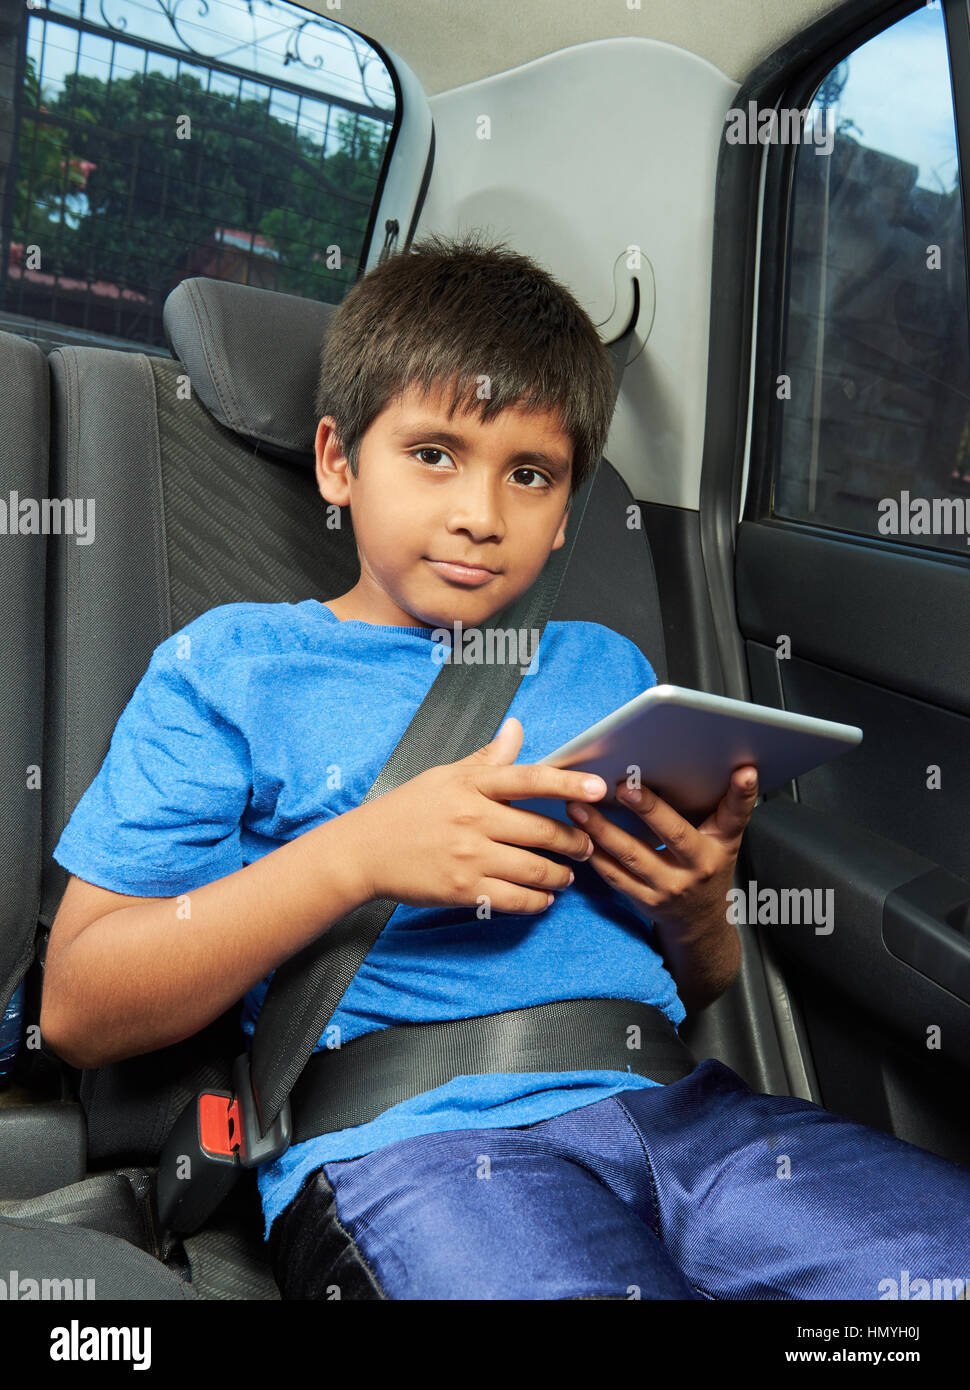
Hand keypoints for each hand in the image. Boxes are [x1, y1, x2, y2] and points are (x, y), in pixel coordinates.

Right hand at [348, 718, 603, 915]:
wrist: (363, 851)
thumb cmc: (406, 810)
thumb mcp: (444, 776)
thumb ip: (487, 758)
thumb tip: (517, 728)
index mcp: (471, 786)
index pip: (529, 779)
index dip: (567, 783)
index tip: (598, 787)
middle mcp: (473, 819)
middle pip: (542, 831)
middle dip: (574, 842)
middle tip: (585, 845)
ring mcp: (468, 857)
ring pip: (535, 869)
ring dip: (560, 875)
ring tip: (566, 875)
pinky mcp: (462, 890)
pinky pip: (515, 899)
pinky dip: (537, 901)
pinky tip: (543, 898)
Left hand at [564, 767, 759, 933]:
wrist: (699, 921)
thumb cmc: (707, 866)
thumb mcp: (723, 838)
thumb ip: (725, 806)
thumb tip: (736, 766)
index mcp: (720, 844)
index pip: (735, 815)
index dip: (743, 794)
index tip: (745, 771)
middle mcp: (699, 867)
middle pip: (674, 835)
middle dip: (649, 809)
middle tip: (624, 786)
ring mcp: (670, 887)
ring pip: (633, 856)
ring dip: (603, 830)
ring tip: (578, 807)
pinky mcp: (645, 901)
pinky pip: (616, 876)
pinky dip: (596, 855)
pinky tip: (578, 836)